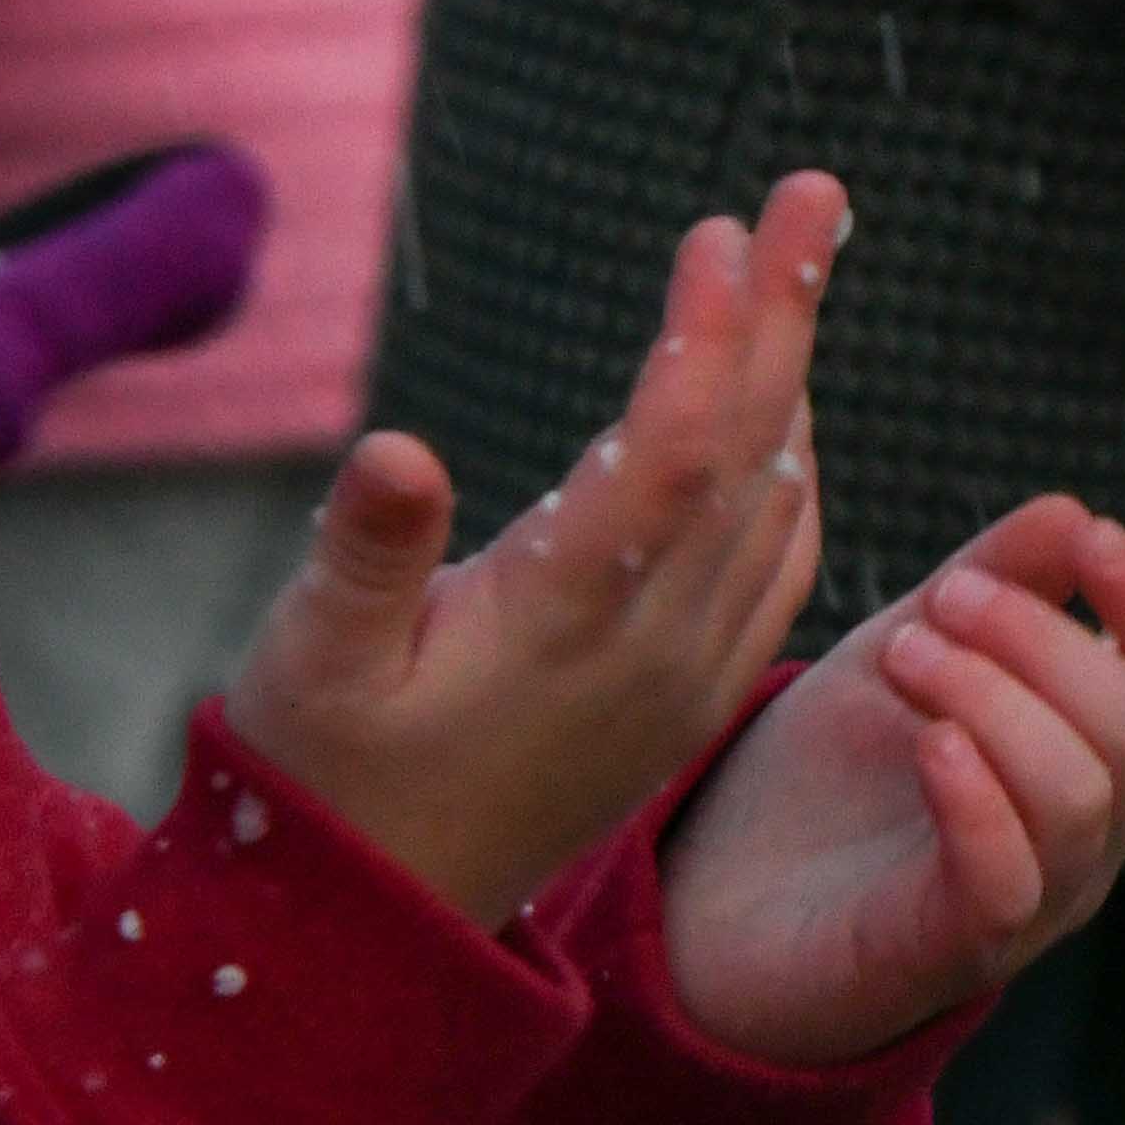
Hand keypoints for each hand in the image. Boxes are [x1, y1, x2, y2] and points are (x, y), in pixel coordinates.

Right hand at [224, 176, 848, 936]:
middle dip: (783, 313)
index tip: (721, 230)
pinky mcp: (689, 700)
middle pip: (750, 453)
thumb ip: (363, 556)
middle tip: (816, 191)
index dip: (706, 338)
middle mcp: (653, 645)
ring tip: (804, 261)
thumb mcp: (308, 665)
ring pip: (776, 500)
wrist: (374, 932)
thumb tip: (395, 448)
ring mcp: (685, 676)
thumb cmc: (319, 779)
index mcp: (563, 622)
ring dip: (791, 376)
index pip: (672, 454)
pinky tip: (786, 414)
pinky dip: (790, 471)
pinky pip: (776, 567)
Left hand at [659, 498, 1124, 1066]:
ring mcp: (1029, 905)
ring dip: (994, 696)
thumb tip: (1070, 512)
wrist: (717, 910)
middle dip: (1040, 638)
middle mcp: (1085, 840)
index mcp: (1091, 763)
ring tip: (903, 652)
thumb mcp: (908, 651)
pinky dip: (978, 798)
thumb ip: (991, 584)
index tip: (1090, 537)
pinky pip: (1008, 881)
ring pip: (1080, 795)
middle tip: (939, 601)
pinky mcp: (952, 955)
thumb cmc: (828, 782)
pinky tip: (927, 741)